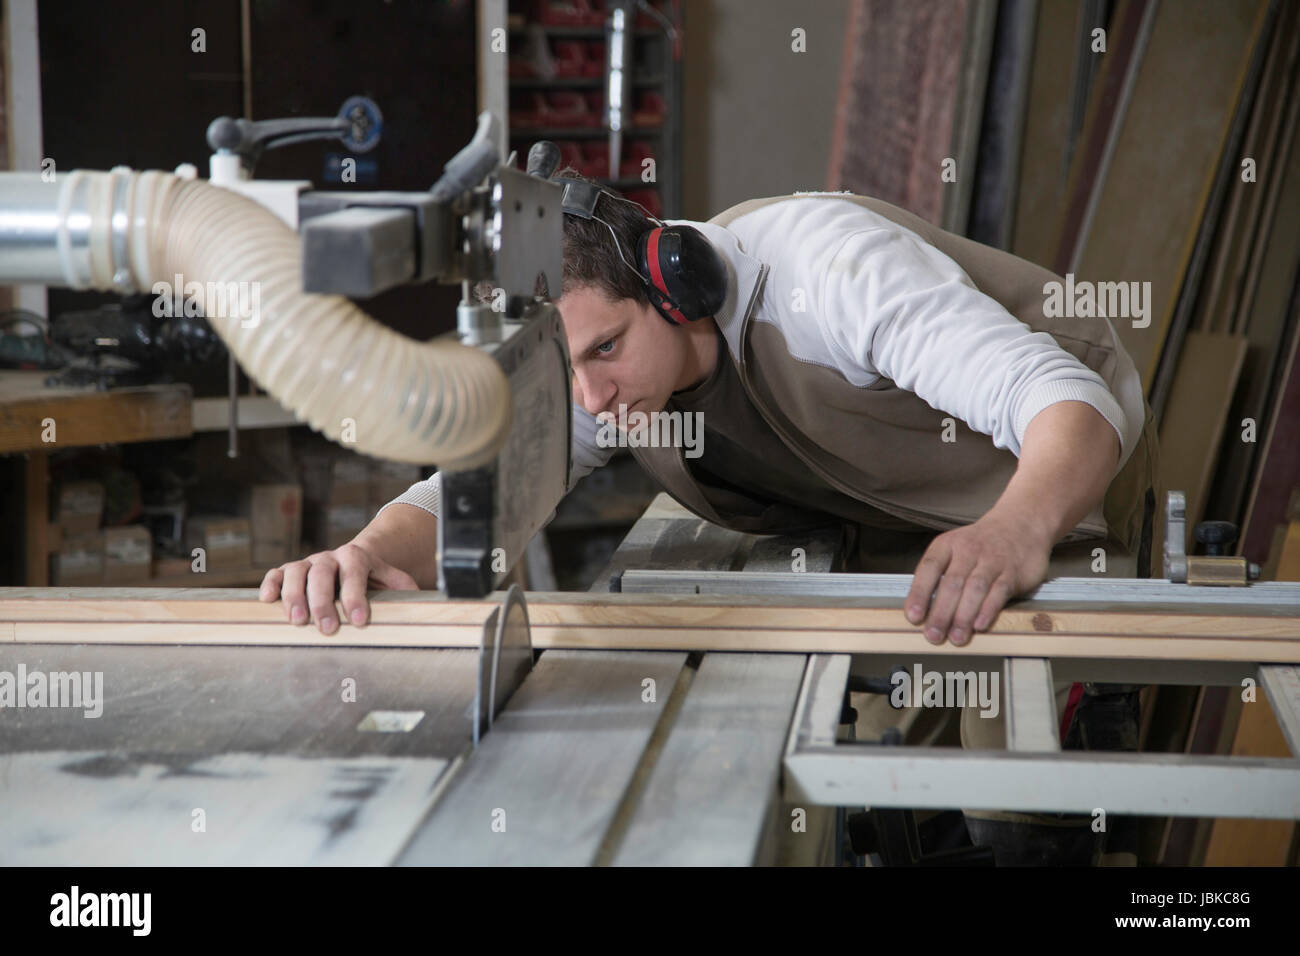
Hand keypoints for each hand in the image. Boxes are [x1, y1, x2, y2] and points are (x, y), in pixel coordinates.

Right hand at [259, 541, 418, 634]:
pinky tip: (267, 600)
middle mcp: (329, 557)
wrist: (353, 561)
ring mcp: (307, 562)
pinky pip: (275, 573)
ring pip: (296, 572)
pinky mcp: (289, 571)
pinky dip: (270, 584)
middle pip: (322, 573)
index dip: (356, 596)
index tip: (359, 621)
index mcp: (357, 556)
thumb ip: (403, 588)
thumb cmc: (373, 578)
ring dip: (294, 596)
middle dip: (323, 602)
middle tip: (327, 629)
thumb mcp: (392, 580)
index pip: (355, 571)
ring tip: (297, 622)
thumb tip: (420, 604)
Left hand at [903, 511, 1051, 645]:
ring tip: (956, 637)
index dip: (919, 593)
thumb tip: (921, 610)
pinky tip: (979, 625)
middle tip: (933, 636)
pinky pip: (999, 591)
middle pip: (951, 584)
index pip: (929, 568)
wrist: (1019, 524)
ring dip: (963, 616)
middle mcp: (968, 551)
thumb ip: (939, 575)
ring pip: (974, 589)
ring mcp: (992, 560)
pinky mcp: (1012, 572)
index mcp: (947, 545)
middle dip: (941, 613)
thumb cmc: (980, 544)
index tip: (913, 616)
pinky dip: (988, 610)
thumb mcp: (954, 549)